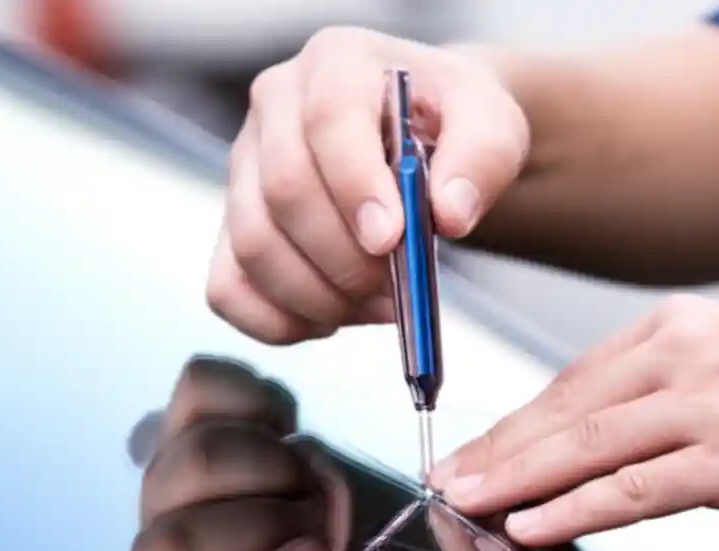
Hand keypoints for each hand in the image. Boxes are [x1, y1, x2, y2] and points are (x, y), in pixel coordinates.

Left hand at [118, 357, 351, 550]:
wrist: (321, 543)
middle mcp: (153, 550)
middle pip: (174, 538)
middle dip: (259, 537)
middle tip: (320, 539)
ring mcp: (165, 476)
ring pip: (193, 457)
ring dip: (270, 471)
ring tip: (311, 486)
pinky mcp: (187, 415)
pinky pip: (203, 384)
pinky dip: (257, 400)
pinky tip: (286, 427)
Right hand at [208, 27, 528, 343]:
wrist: (424, 138)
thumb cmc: (450, 124)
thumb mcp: (490, 123)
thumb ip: (481, 158)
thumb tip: (449, 213)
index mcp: (335, 63)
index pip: (327, 120)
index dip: (354, 187)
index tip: (390, 239)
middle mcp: (275, 107)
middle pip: (284, 193)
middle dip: (344, 257)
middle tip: (395, 285)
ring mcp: (245, 167)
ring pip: (254, 246)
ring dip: (318, 295)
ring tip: (376, 303)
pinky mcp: (233, 223)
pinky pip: (228, 288)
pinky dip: (277, 320)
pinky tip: (330, 318)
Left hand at [434, 295, 718, 544]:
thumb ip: (663, 391)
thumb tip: (594, 430)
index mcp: (677, 327)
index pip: (571, 380)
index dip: (513, 421)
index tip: (472, 449)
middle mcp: (684, 355)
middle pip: (565, 408)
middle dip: (498, 449)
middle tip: (446, 477)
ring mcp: (709, 405)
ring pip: (587, 445)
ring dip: (517, 478)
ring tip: (466, 501)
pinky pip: (637, 488)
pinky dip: (576, 507)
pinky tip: (532, 523)